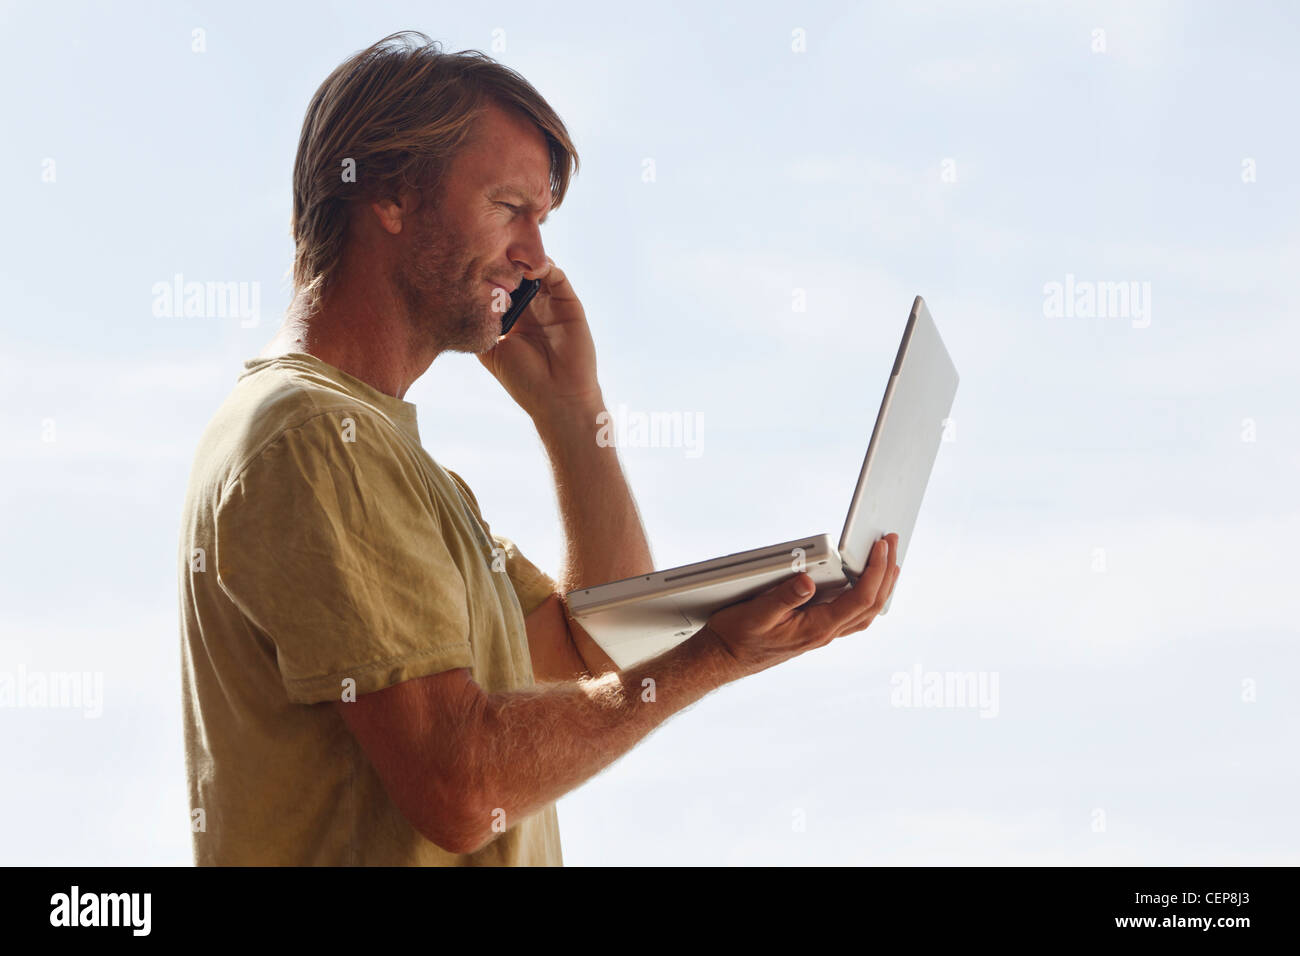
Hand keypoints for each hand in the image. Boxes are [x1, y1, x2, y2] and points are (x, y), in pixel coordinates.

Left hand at [476, 256, 601, 419]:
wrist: (558, 397)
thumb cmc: (524, 380)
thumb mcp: (492, 352)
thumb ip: (480, 326)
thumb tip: (458, 302)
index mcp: (513, 318)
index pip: (499, 286)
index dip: (487, 273)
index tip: (470, 261)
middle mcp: (532, 308)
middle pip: (516, 273)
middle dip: (503, 260)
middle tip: (488, 249)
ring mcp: (551, 303)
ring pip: (536, 270)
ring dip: (522, 261)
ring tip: (507, 256)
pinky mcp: (569, 302)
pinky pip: (556, 275)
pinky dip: (544, 266)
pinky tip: (529, 269)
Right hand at [699, 533, 900, 681]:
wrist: (724, 659)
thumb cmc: (737, 637)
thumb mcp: (756, 614)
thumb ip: (783, 598)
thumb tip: (807, 581)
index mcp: (816, 628)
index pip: (859, 599)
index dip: (875, 572)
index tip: (881, 547)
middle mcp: (825, 633)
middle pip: (871, 605)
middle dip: (887, 574)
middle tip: (893, 544)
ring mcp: (821, 633)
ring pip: (865, 612)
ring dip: (881, 586)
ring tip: (888, 561)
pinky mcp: (814, 629)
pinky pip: (851, 614)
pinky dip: (866, 596)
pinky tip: (863, 583)